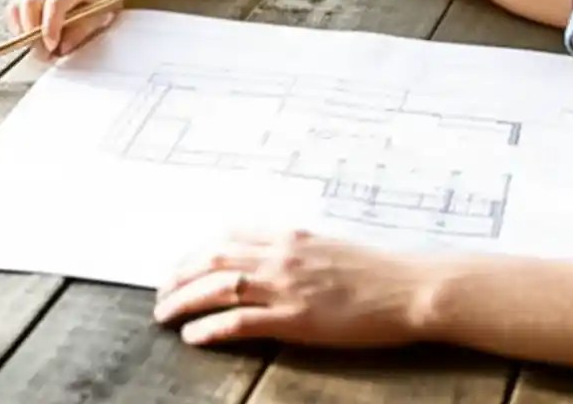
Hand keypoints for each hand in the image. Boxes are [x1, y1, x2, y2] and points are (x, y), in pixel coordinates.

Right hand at [5, 0, 116, 60]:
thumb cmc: (92, 2)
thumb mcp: (99, 17)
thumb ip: (81, 32)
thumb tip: (62, 48)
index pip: (55, 5)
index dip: (50, 27)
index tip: (51, 47)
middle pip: (30, 4)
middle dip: (32, 33)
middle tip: (42, 54)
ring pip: (18, 8)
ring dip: (23, 33)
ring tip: (37, 49)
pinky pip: (12, 11)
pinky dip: (17, 28)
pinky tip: (28, 39)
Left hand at [153, 230, 434, 347]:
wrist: (411, 288)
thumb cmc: (379, 273)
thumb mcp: (331, 248)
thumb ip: (299, 251)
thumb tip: (273, 256)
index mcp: (290, 236)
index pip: (228, 237)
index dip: (196, 252)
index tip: (181, 267)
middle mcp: (281, 255)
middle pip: (212, 258)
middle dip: (178, 275)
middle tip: (161, 295)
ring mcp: (287, 286)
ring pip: (217, 286)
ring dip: (183, 300)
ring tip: (164, 315)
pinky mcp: (295, 319)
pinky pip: (238, 321)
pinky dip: (209, 327)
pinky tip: (193, 336)